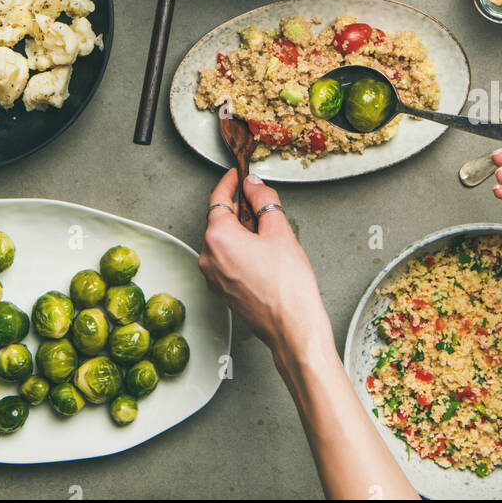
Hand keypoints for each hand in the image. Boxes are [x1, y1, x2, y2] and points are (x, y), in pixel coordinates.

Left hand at [199, 170, 334, 364]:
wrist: (292, 327)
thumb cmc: (288, 286)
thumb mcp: (279, 231)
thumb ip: (264, 201)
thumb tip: (254, 185)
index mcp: (218, 238)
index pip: (218, 198)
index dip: (229, 182)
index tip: (237, 175)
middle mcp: (209, 257)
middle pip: (219, 220)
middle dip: (239, 208)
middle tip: (260, 202)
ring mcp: (213, 276)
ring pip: (223, 241)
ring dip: (240, 230)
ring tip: (266, 233)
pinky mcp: (222, 290)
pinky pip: (225, 259)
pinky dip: (238, 249)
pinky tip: (261, 253)